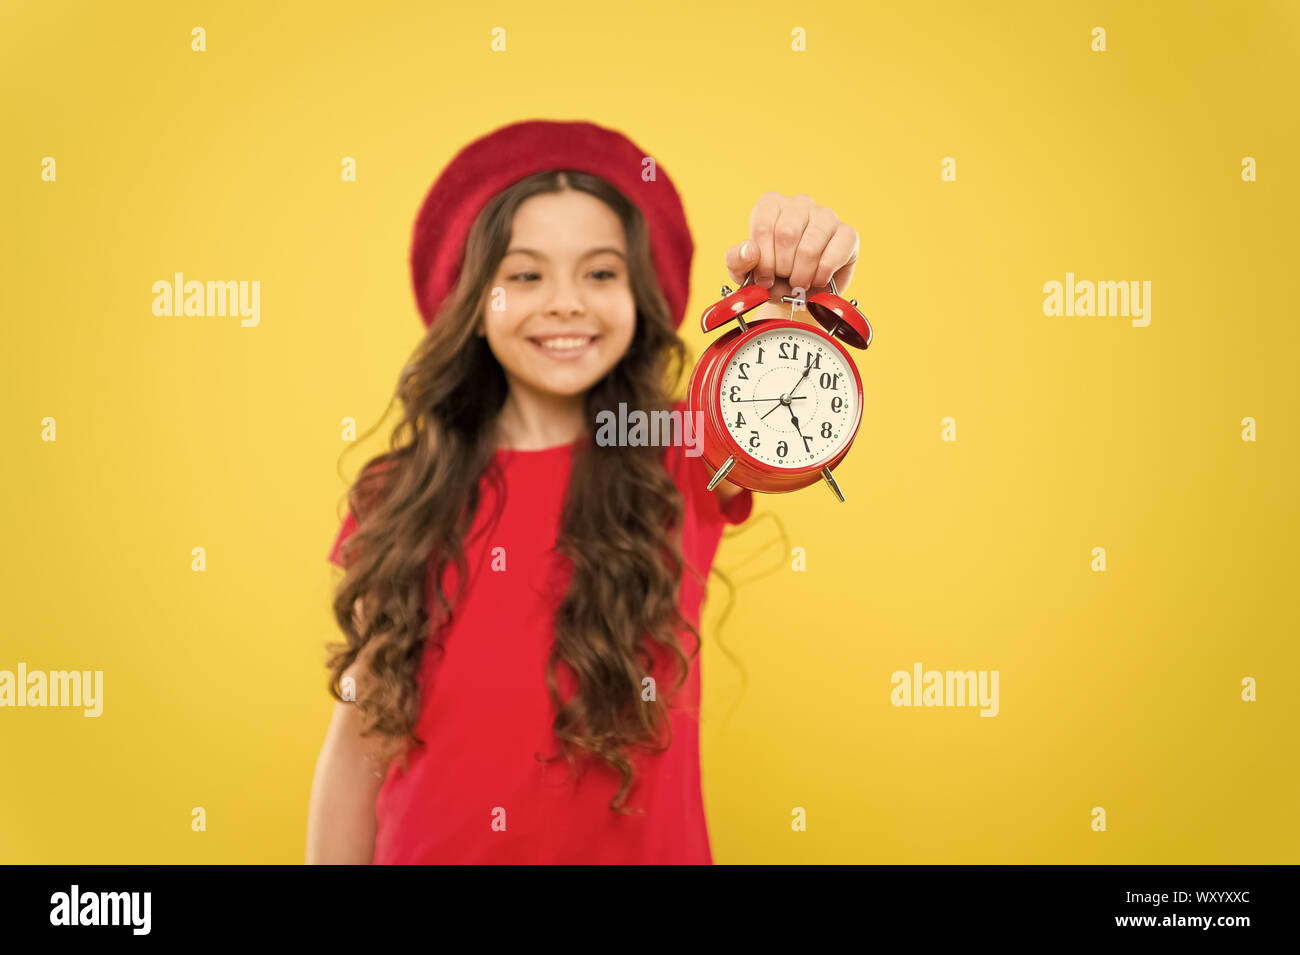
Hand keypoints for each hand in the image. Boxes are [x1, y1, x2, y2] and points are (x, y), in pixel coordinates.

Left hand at [723, 192, 859, 304]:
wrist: (799, 294)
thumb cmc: (771, 276)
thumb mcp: (744, 272)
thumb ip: (737, 259)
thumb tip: (750, 251)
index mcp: (770, 205)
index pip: (764, 226)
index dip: (763, 260)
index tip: (764, 278)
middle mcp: (799, 204)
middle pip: (787, 234)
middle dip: (782, 267)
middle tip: (784, 279)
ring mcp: (826, 216)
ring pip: (810, 246)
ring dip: (801, 274)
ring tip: (800, 282)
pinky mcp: (847, 234)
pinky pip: (833, 255)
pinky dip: (821, 275)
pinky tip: (817, 279)